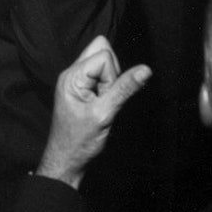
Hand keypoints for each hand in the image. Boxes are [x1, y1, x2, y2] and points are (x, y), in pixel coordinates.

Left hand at [35, 36, 149, 189]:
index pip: (104, 55)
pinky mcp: (81, 86)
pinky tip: (101, 103)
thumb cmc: (79, 141)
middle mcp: (72, 72)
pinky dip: (107, 86)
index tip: (105, 98)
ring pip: (103, 61)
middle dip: (112, 72)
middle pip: (102, 49)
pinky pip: (100, 73)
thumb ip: (125, 89)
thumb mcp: (104, 114)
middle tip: (104, 98)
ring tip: (102, 102)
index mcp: (72, 75)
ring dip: (110, 80)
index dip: (112, 76)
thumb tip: (145, 70)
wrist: (66, 161)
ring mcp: (76, 79)